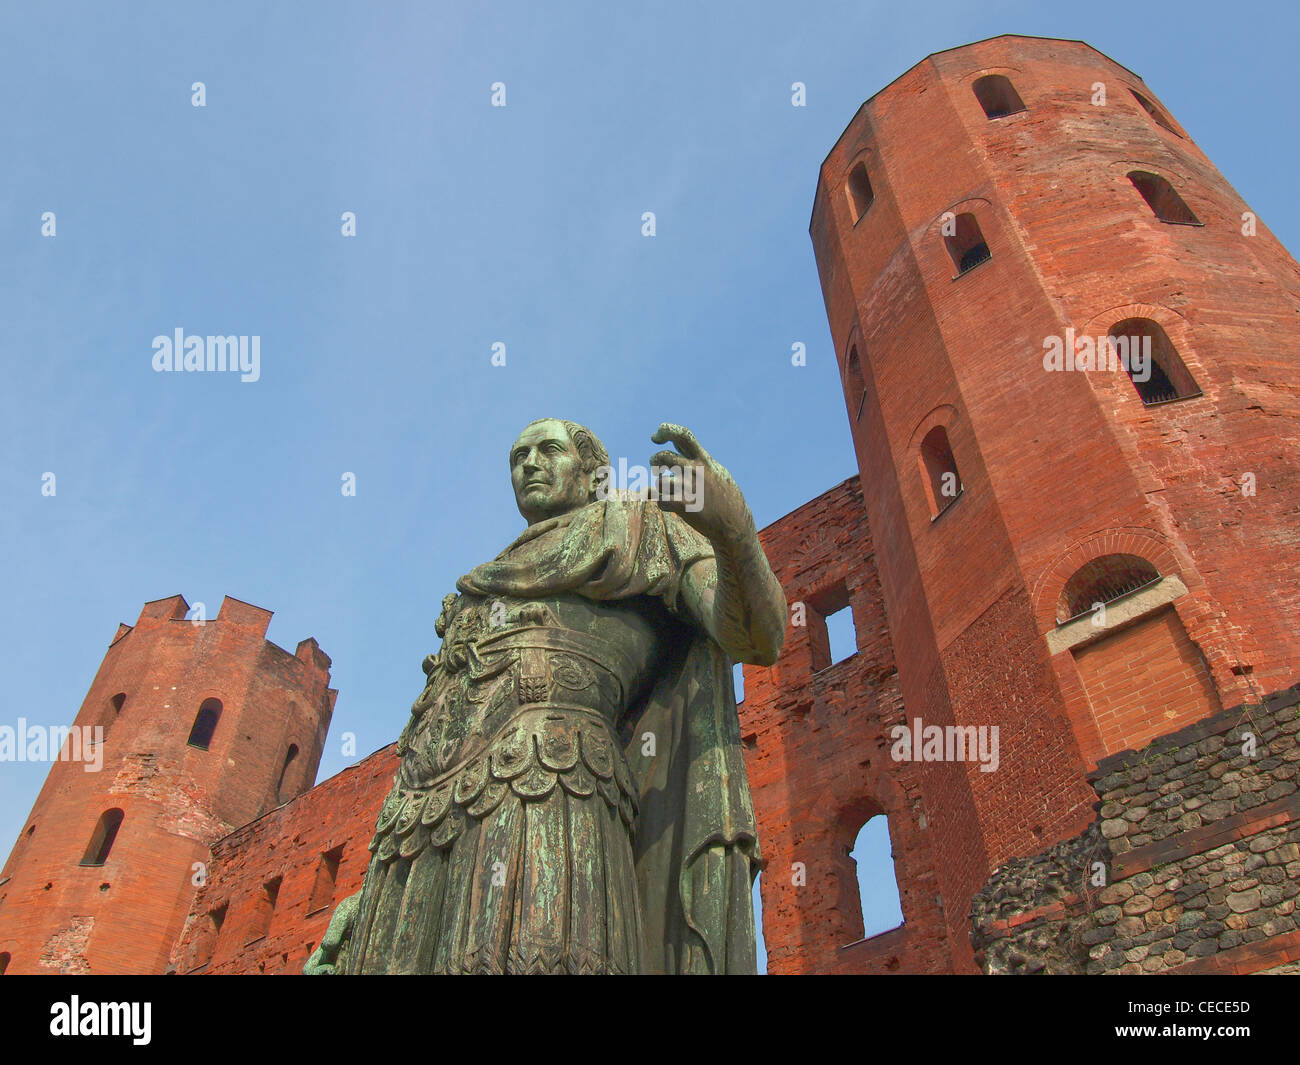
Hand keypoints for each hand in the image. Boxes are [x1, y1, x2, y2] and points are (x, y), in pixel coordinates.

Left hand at [649, 423, 753, 546]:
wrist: (734, 524)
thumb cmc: (724, 497)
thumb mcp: (716, 471)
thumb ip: (697, 458)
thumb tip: (677, 441)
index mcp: (705, 460)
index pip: (683, 435)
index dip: (666, 430)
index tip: (655, 436)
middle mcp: (696, 470)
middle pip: (664, 456)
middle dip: (655, 460)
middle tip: (655, 466)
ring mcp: (689, 487)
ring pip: (660, 481)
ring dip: (660, 487)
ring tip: (669, 492)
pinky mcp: (684, 505)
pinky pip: (660, 500)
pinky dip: (662, 503)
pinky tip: (672, 507)